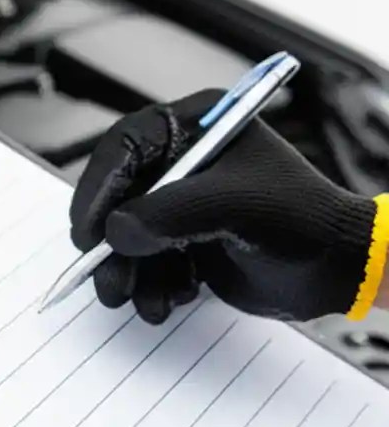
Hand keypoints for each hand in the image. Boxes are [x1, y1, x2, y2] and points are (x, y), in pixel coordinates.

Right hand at [70, 89, 387, 323]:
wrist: (337, 271)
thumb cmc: (303, 220)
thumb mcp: (234, 206)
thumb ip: (168, 214)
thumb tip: (115, 232)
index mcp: (199, 126)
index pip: (127, 145)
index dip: (100, 185)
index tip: (89, 227)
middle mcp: (184, 159)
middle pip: (119, 193)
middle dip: (110, 240)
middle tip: (103, 271)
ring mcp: (182, 201)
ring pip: (127, 234)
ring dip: (128, 271)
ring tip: (139, 299)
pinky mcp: (184, 238)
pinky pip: (145, 259)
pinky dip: (150, 283)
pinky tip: (172, 298)